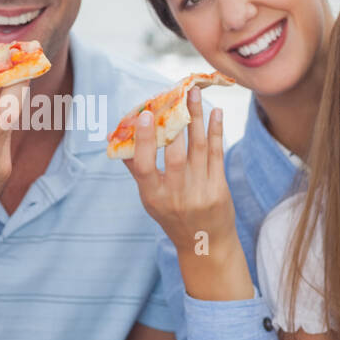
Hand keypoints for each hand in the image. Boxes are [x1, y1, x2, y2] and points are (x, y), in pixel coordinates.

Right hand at [122, 88, 251, 301]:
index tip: (146, 114)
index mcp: (152, 197)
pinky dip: (216, 131)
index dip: (144, 140)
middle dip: (176, 123)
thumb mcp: (150, 199)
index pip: (144, 167)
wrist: (205, 245)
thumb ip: (138, 170)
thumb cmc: (172, 216)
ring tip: (195, 95)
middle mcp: (175, 196)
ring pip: (198, 149)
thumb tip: (120, 138)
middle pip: (175, 155)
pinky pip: (217, 154)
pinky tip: (216, 112)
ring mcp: (199, 193)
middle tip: (177, 95)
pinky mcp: (218, 189)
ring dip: (197, 119)